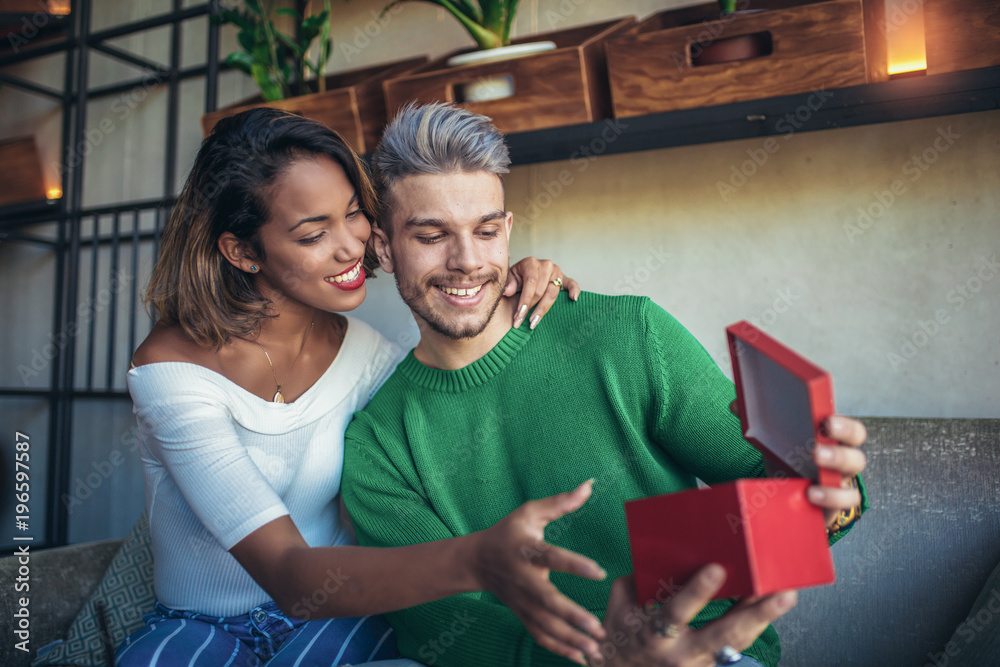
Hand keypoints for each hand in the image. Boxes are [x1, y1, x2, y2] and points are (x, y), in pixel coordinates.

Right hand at [473, 480, 606, 663]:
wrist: (477, 560)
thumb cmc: (509, 532)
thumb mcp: (530, 512)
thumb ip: (561, 502)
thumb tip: (590, 484)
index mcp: (527, 550)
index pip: (552, 557)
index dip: (574, 565)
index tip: (599, 572)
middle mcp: (524, 579)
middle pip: (548, 600)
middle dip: (572, 616)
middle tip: (598, 628)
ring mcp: (522, 601)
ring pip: (546, 625)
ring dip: (570, 639)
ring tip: (597, 648)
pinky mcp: (522, 614)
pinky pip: (540, 636)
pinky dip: (559, 649)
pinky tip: (581, 657)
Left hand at [505, 257, 580, 328]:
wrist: (523, 275)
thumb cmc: (515, 279)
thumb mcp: (509, 279)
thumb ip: (508, 284)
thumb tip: (509, 291)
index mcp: (531, 263)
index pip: (530, 283)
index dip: (525, 301)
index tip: (519, 315)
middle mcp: (545, 265)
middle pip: (541, 290)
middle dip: (530, 308)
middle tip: (521, 322)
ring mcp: (556, 271)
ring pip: (552, 293)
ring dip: (543, 309)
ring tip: (534, 322)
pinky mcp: (564, 278)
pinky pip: (572, 283)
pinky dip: (574, 290)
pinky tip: (573, 299)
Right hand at [595, 566, 795, 666]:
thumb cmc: (619, 629)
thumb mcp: (621, 601)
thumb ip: (643, 577)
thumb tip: (670, 551)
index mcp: (652, 635)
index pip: (677, 613)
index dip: (696, 593)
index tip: (716, 569)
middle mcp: (679, 655)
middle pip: (723, 637)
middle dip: (755, 615)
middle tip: (781, 594)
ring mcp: (697, 665)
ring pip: (736, 645)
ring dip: (762, 620)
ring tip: (785, 596)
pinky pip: (735, 646)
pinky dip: (753, 625)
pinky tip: (768, 607)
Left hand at [728, 402, 865, 528]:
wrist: (791, 493)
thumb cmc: (788, 459)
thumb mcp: (775, 441)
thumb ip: (758, 422)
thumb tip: (735, 403)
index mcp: (831, 440)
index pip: (850, 429)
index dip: (843, 425)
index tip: (825, 421)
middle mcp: (842, 459)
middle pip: (856, 451)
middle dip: (840, 446)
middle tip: (816, 447)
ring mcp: (839, 482)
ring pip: (853, 478)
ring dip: (836, 470)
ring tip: (815, 465)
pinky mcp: (834, 503)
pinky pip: (845, 501)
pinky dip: (831, 498)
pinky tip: (811, 494)